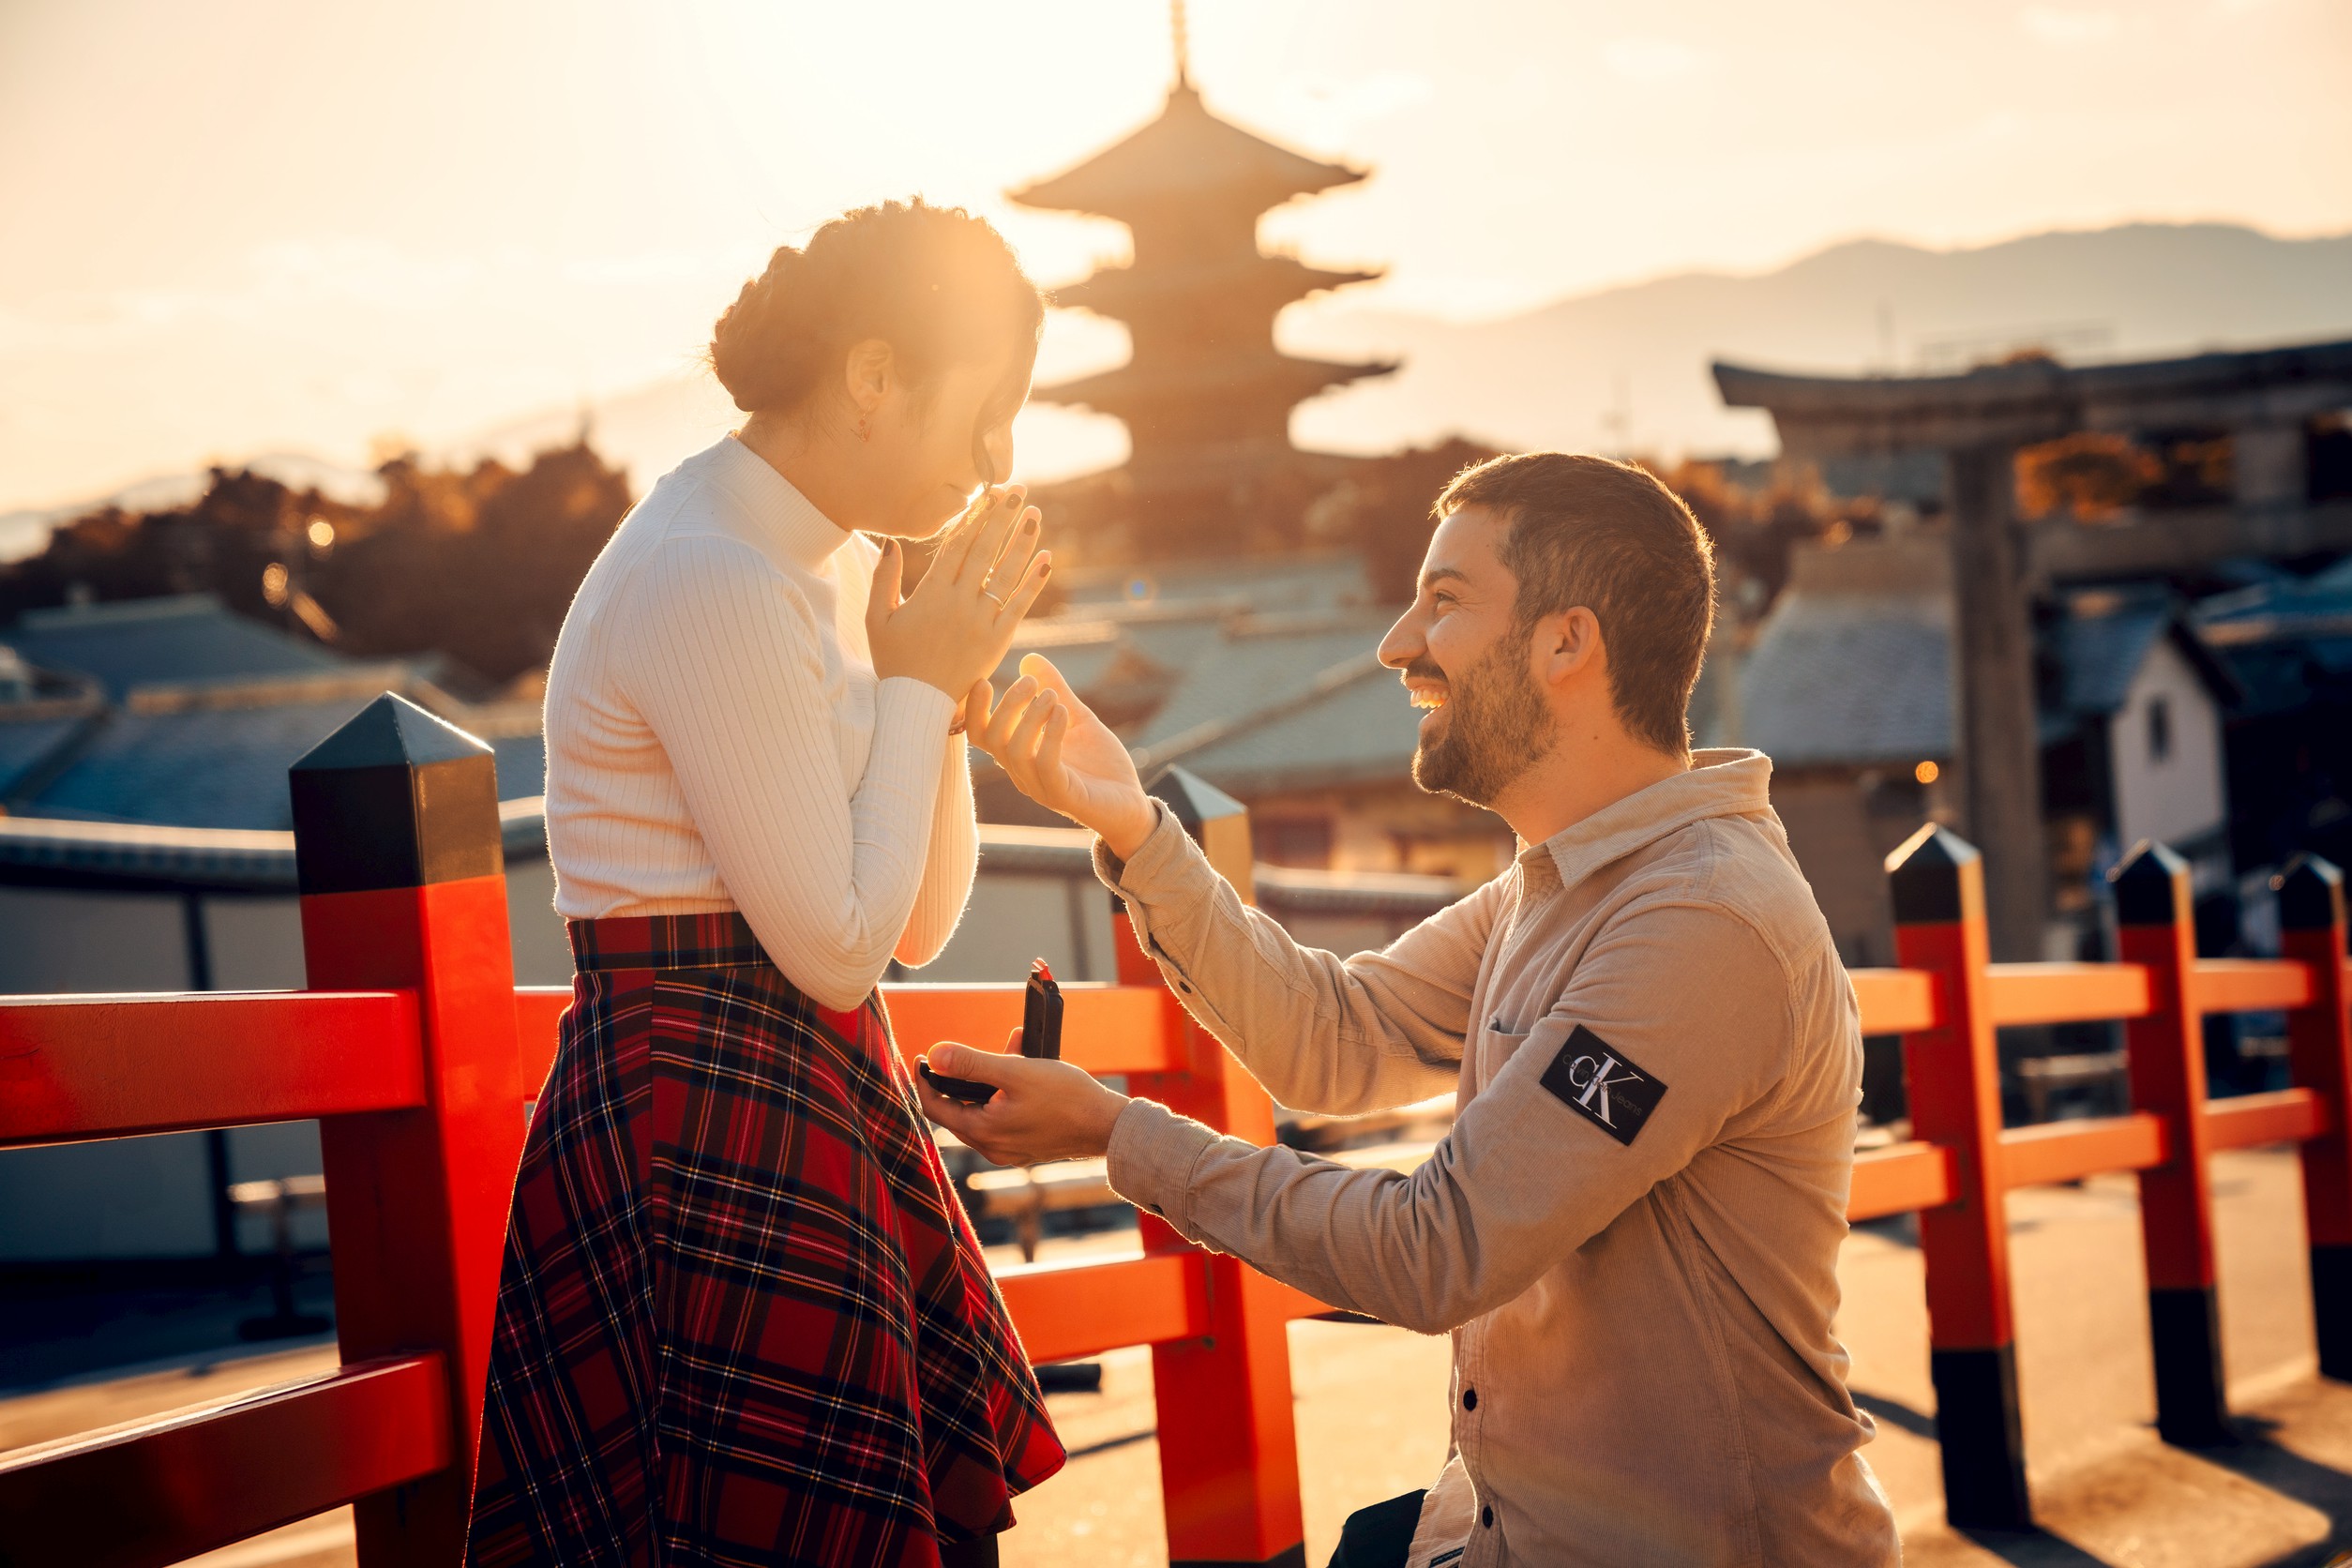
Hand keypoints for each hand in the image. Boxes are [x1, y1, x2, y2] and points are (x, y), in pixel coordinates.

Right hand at [866, 487, 1050, 699]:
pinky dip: (1034, 582)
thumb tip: (892, 544)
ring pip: (1005, 574)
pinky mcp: (997, 641)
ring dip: (1022, 541)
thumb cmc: (894, 661)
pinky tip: (1047, 558)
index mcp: (930, 594)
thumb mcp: (878, 620)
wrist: (917, 703)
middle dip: (1003, 518)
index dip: (975, 517)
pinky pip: (1019, 606)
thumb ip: (883, 580)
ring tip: (1034, 514)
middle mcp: (958, 603)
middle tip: (1018, 491)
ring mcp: (980, 622)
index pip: (957, 545)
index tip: (988, 494)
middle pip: (985, 551)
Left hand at [916, 1030, 1130, 1164]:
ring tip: (1016, 1047)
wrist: (1108, 1126)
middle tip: (975, 1049)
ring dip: (992, 1079)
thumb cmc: (1065, 1097)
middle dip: (966, 1074)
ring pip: (986, 1109)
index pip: (936, 1107)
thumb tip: (934, 1054)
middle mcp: (992, 1147)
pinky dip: (1008, 1092)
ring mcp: (1010, 1149)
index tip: (924, 1056)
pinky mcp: (1027, 1146)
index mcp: (983, 1131)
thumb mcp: (1016, 1072)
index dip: (925, 1080)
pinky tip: (1028, 1068)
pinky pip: (1005, 1116)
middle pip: (961, 1108)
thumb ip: (971, 1063)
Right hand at [971, 654, 1156, 859]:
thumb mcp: (1076, 718)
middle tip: (1030, 682)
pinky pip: (1045, 765)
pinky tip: (1062, 713)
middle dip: (1008, 705)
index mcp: (1019, 754)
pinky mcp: (1063, 796)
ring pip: (1015, 751)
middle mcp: (1022, 772)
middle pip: (992, 739)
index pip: (980, 734)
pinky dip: (1050, 735)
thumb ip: (1054, 690)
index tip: (984, 679)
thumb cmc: (1100, 764)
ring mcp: (1040, 786)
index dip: (974, 709)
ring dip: (1029, 717)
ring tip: (1050, 696)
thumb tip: (1029, 658)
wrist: (1132, 803)